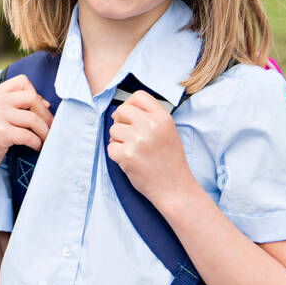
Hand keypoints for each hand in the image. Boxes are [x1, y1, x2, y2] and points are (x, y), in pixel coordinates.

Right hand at [0, 75, 52, 185]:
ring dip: (44, 131)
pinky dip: (36, 143)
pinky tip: (35, 147)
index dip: (35, 94)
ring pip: (33, 119)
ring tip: (44, 139)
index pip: (22, 82)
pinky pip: (28, 135)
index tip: (38, 110)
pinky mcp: (0, 133)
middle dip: (44, 114)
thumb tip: (45, 103)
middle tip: (48, 127)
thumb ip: (15, 105)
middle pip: (31, 98)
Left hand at [106, 90, 192, 205]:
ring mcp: (138, 140)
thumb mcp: (167, 131)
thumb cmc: (169, 160)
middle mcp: (151, 126)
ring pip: (113, 129)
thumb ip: (149, 117)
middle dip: (120, 122)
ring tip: (133, 150)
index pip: (139, 96)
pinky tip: (130, 161)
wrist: (175, 188)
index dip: (130, 105)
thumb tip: (120, 111)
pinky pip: (110, 147)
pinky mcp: (126, 155)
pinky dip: (116, 155)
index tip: (131, 117)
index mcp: (163, 118)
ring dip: (118, 140)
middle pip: (121, 110)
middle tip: (129, 136)